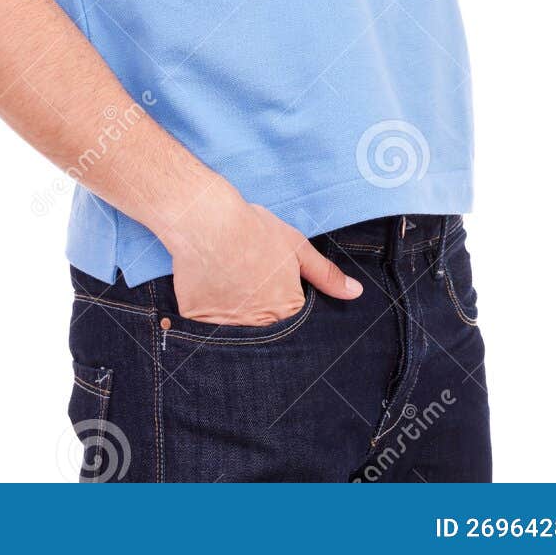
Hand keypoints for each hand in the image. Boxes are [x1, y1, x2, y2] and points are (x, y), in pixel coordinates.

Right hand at [168, 196, 362, 326]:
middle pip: (265, 330)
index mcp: (287, 310)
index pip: (294, 322)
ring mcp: (228, 328)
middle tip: (248, 283)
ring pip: (236, 331)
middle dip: (260, 314)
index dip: (284, 304)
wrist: (207, 223)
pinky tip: (209, 289)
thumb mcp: (296, 247)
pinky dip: (209, 315)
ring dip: (235, 316)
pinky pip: (207, 328)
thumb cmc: (254, 231)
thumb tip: (355, 293)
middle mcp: (260, 326)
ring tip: (229, 284)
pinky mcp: (200, 323)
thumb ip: (325, 274)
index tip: (272, 286)